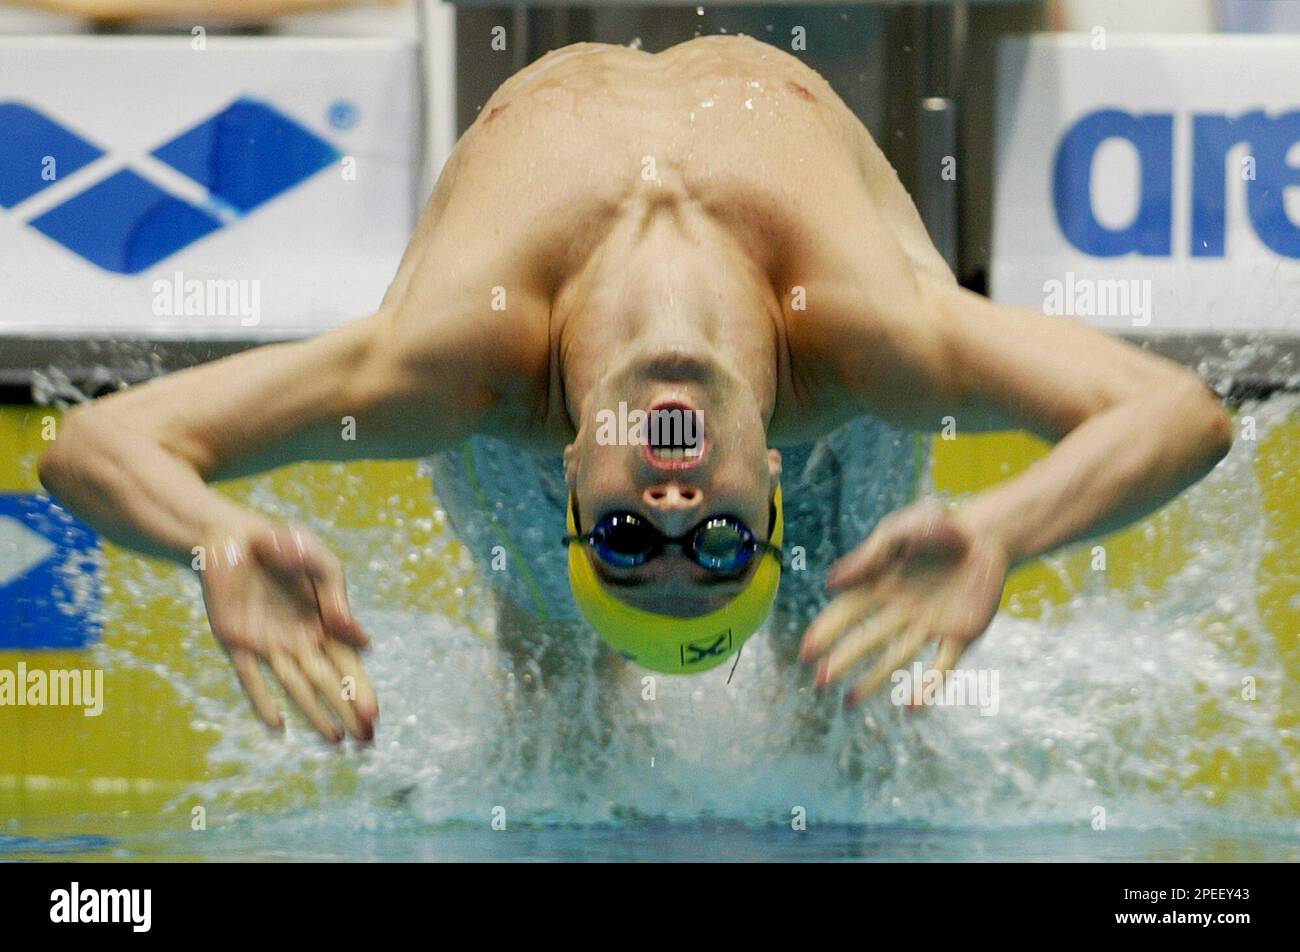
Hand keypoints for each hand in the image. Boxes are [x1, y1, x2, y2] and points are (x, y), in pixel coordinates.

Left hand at [198, 520, 377, 742]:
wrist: (232, 534)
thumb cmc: (283, 543)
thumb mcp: (319, 562)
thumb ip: (337, 599)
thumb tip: (362, 640)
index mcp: (322, 620)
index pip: (347, 663)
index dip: (361, 689)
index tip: (375, 714)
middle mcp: (298, 638)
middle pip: (327, 681)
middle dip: (347, 710)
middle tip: (366, 740)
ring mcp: (266, 643)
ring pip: (295, 685)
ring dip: (315, 713)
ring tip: (335, 741)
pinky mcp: (234, 640)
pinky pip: (249, 676)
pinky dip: (262, 700)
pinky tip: (277, 726)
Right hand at [798, 499, 1009, 706]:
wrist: (987, 535)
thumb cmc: (938, 528)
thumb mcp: (900, 531)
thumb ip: (869, 555)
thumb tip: (830, 583)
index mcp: (882, 585)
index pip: (847, 612)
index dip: (826, 631)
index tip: (806, 652)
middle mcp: (900, 611)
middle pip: (866, 639)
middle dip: (842, 661)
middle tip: (820, 684)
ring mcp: (930, 625)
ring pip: (897, 657)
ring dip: (873, 680)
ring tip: (850, 703)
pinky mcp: (961, 634)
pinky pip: (943, 663)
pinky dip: (928, 686)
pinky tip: (912, 709)